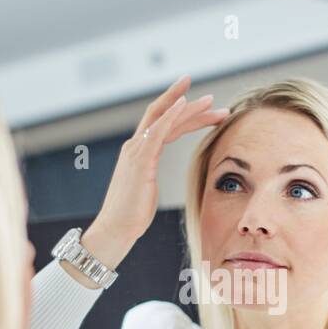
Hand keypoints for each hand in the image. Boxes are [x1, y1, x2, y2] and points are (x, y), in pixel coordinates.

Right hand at [87, 76, 228, 262]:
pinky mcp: (140, 159)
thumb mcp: (145, 190)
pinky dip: (171, 115)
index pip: (163, 125)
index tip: (203, 107)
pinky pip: (157, 130)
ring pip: (163, 119)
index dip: (182, 114)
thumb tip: (153, 181)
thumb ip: (149, 178)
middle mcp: (136, 146)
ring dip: (187, 107)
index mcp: (139, 152)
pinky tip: (184, 104)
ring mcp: (136, 150)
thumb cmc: (131, 215)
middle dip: (187, 104)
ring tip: (209, 101)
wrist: (116, 229)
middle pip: (163, 116)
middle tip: (211, 99)